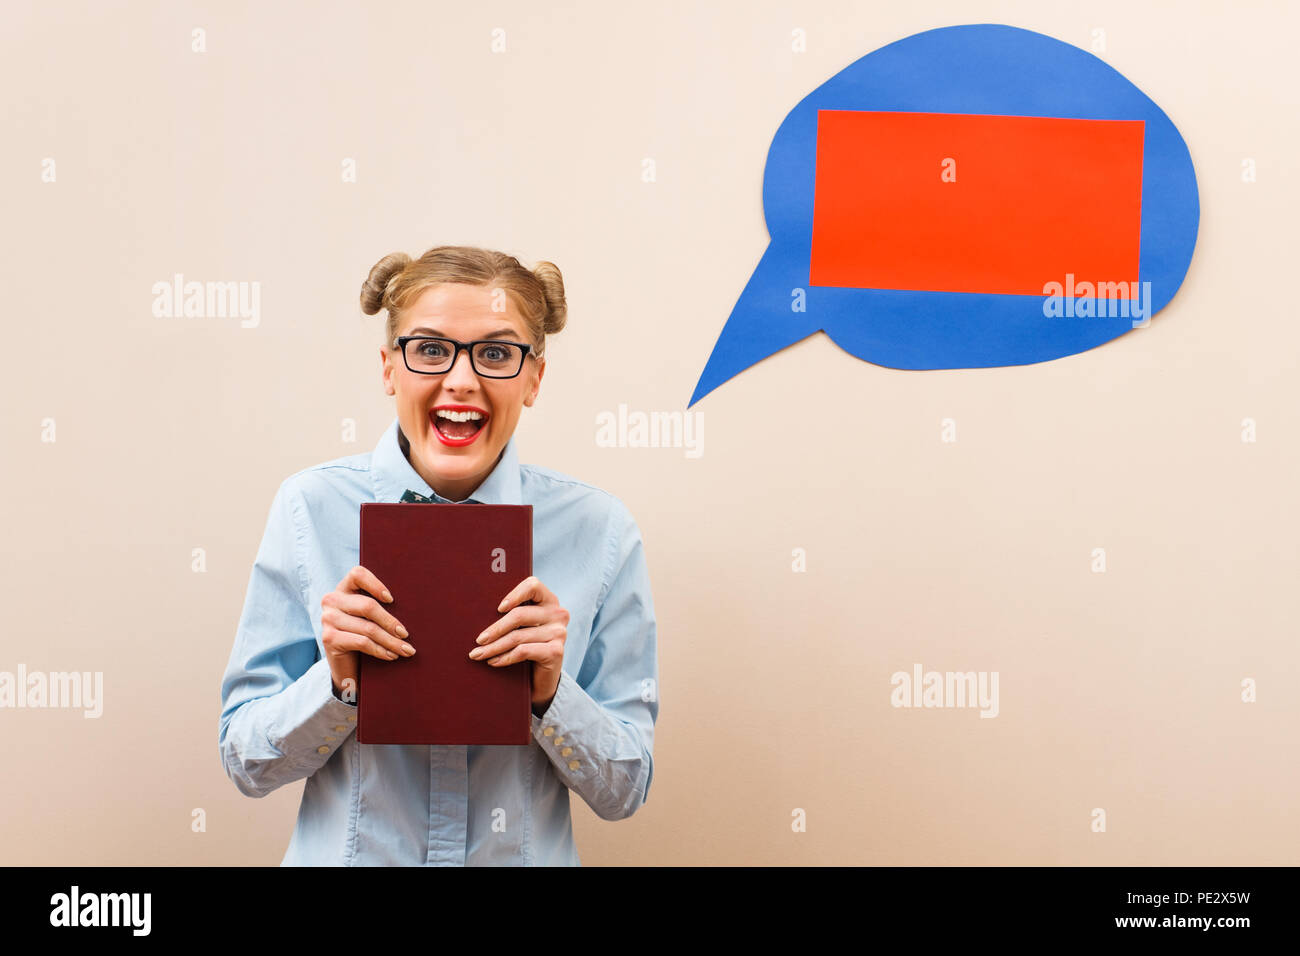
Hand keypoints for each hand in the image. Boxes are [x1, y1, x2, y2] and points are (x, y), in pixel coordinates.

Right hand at [321, 565, 415, 699]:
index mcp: (344, 588)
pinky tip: (391, 655)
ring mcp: (328, 619)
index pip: (358, 574)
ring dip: (391, 641)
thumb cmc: (364, 635)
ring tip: (406, 649)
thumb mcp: (370, 617)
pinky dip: (380, 650)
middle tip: (406, 634)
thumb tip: (410, 606)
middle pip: (367, 606)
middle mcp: (332, 600)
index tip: (392, 599)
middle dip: (391, 622)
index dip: (376, 584)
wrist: (346, 665)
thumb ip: (380, 606)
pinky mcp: (329, 638)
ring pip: (368, 628)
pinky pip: (362, 642)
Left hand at [468, 575, 568, 713]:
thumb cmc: (527, 647)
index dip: (514, 594)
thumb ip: (513, 615)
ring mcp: (559, 632)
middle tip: (478, 641)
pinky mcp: (556, 651)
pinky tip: (493, 662)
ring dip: (494, 647)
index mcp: (549, 601)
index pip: (533, 586)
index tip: (498, 608)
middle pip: (520, 615)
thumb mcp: (522, 627)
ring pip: (518, 636)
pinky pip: (523, 651)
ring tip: (478, 654)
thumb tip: (480, 611)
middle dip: (495, 629)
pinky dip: (505, 657)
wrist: (542, 679)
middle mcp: (558, 614)